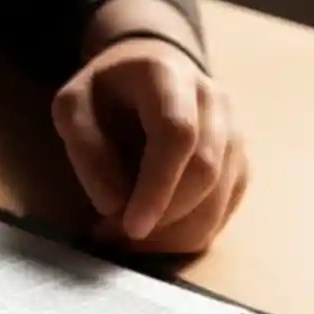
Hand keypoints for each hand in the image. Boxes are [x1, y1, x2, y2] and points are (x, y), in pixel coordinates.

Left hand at [51, 38, 247, 252]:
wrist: (152, 73)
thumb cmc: (109, 93)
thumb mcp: (74, 105)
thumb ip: (85, 147)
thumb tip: (114, 204)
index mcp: (169, 78)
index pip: (178, 135)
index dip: (158, 186)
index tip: (132, 227)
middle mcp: (214, 101)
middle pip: (205, 172)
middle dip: (165, 218)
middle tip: (116, 237)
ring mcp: (235, 133)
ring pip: (218, 200)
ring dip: (175, 235)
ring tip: (130, 241)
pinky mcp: (240, 163)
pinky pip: (223, 213)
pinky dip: (188, 236)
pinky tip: (155, 236)